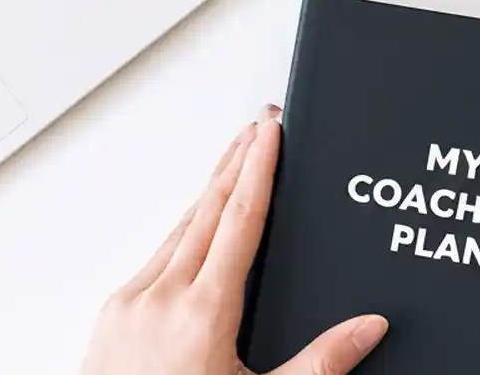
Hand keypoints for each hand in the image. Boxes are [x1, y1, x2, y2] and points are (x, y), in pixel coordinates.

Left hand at [81, 107, 388, 374]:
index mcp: (204, 311)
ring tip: (232, 163)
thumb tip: (369, 327)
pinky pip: (153, 258)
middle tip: (257, 127)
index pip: (241, 219)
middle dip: (237, 163)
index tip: (270, 132)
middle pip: (207, 211)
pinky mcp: (110, 319)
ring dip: (208, 192)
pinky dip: (180, 232)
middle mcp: (161, 297)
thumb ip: (321, 362)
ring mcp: (129, 305)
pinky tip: (190, 228)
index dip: (260, 169)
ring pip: (176, 231)